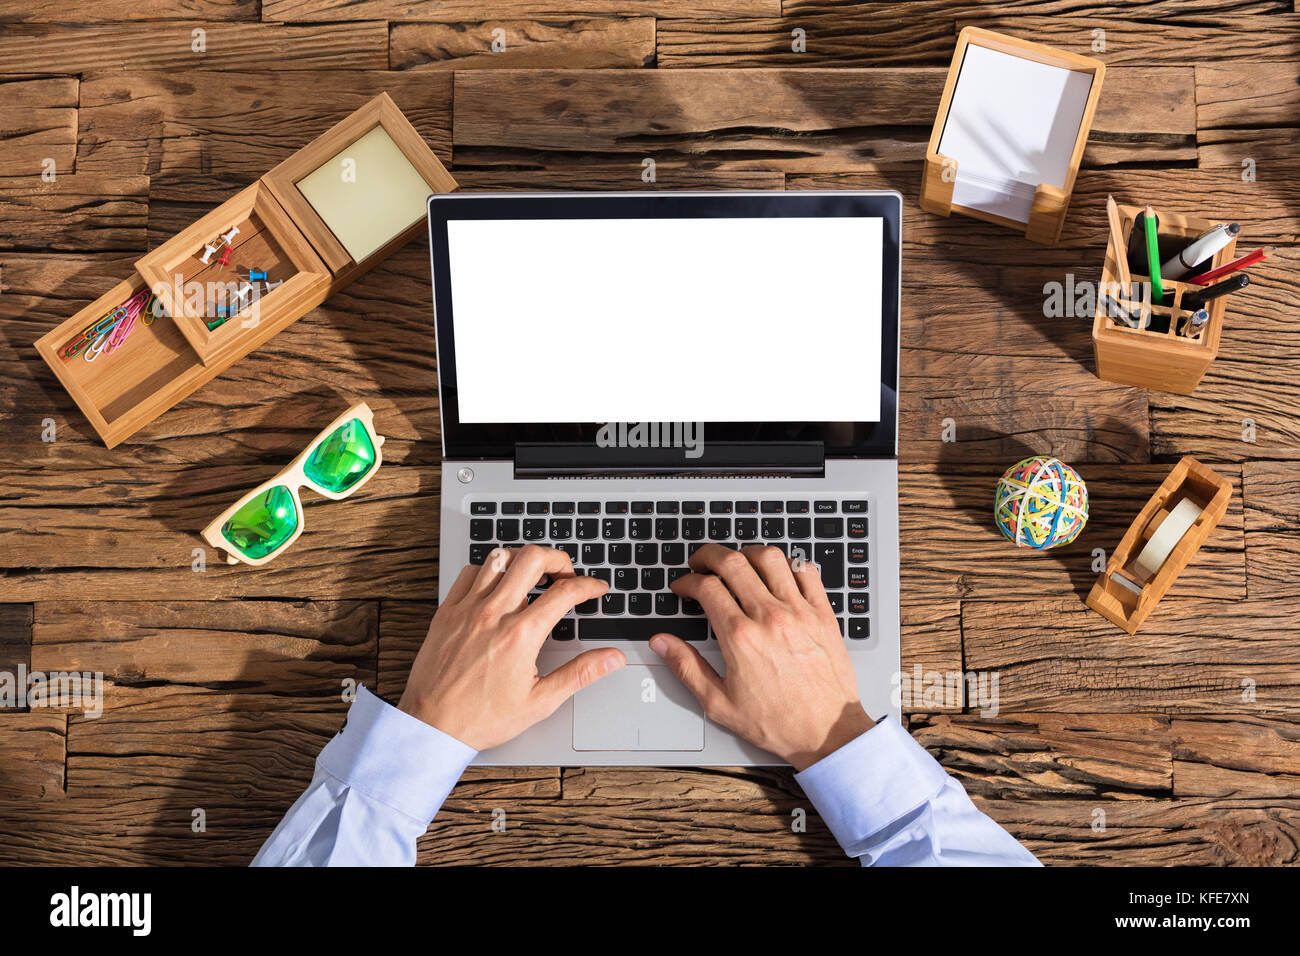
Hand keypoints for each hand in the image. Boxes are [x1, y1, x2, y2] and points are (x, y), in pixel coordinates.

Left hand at [398, 545, 624, 749]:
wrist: (432, 726)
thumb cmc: (482, 718)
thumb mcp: (540, 701)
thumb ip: (580, 673)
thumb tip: (611, 658)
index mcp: (521, 635)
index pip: (565, 592)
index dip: (589, 585)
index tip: (596, 588)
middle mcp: (494, 614)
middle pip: (533, 558)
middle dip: (558, 559)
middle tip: (566, 574)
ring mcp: (468, 609)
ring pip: (500, 557)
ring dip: (523, 559)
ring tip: (534, 574)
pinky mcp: (447, 611)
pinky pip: (470, 572)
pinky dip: (489, 570)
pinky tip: (497, 585)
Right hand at [650, 543, 873, 770]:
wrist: (828, 733)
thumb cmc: (779, 722)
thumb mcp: (720, 703)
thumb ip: (687, 668)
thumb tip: (662, 643)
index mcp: (741, 638)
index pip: (706, 587)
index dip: (687, 581)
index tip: (683, 587)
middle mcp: (769, 617)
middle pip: (732, 563)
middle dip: (708, 555)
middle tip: (700, 563)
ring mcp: (799, 612)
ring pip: (770, 558)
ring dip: (746, 553)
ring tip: (736, 562)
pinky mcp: (823, 614)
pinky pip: (807, 571)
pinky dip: (789, 563)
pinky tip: (778, 573)